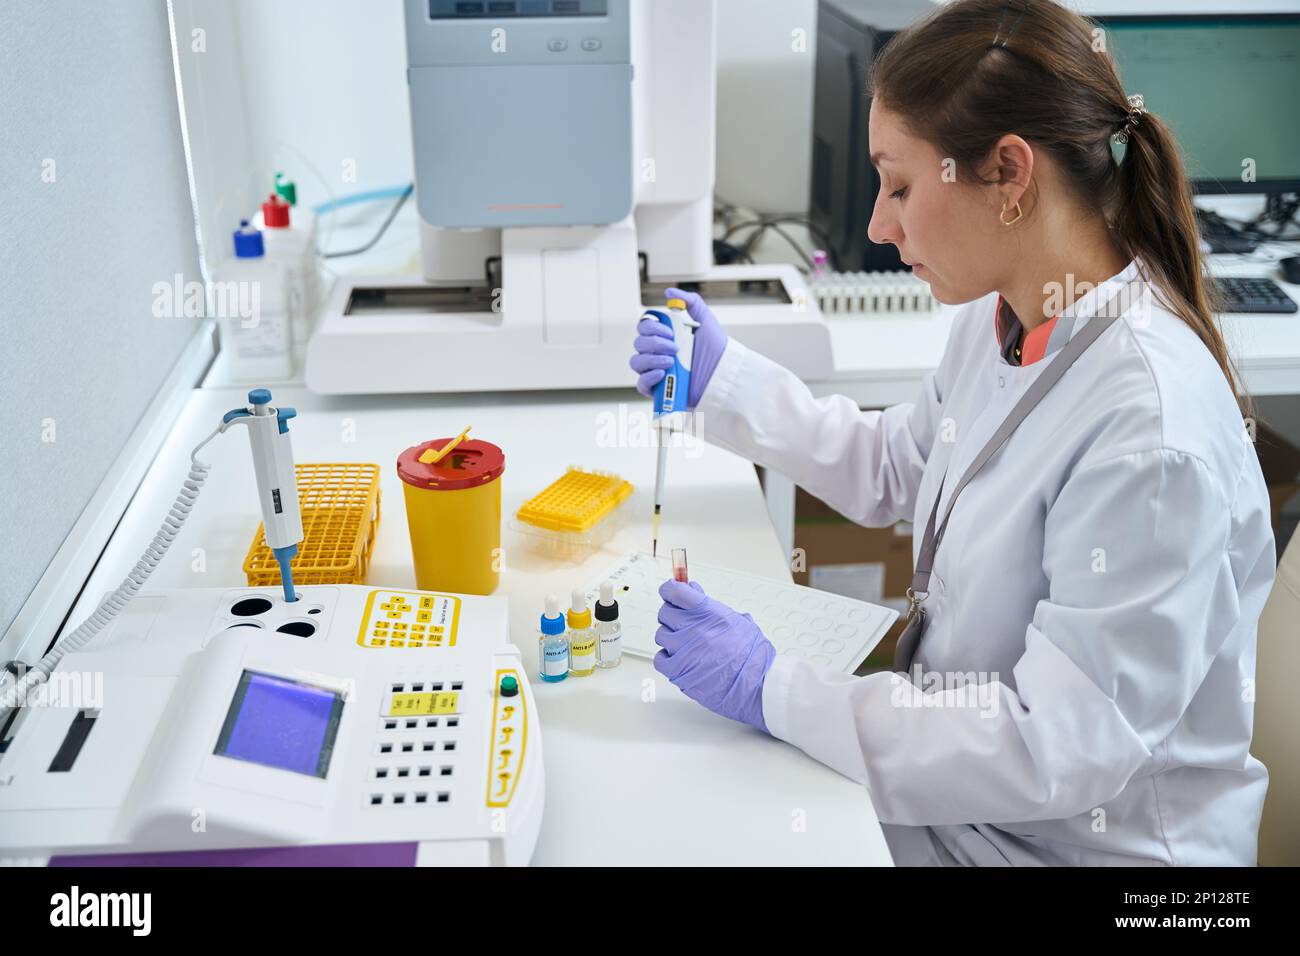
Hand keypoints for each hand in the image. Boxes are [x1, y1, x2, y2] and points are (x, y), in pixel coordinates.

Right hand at [630, 288, 727, 408]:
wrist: (722, 374)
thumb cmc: (716, 351)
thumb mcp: (706, 320)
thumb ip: (690, 301)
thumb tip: (670, 292)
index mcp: (665, 337)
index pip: (644, 327)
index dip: (652, 327)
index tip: (670, 331)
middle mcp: (658, 353)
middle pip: (638, 343)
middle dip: (655, 343)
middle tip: (675, 347)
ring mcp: (656, 371)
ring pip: (636, 362)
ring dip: (651, 359)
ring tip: (671, 361)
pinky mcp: (658, 389)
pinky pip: (641, 384)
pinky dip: (648, 377)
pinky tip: (662, 373)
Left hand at [653, 579, 774, 731]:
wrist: (757, 685)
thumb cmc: (752, 656)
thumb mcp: (738, 620)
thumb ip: (710, 605)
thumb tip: (693, 590)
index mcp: (709, 613)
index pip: (675, 592)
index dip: (669, 589)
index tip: (669, 590)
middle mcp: (694, 630)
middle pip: (665, 612)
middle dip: (673, 614)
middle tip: (683, 620)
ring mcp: (684, 651)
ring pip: (661, 635)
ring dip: (671, 637)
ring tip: (688, 644)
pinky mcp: (678, 672)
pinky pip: (659, 658)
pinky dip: (666, 657)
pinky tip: (680, 658)